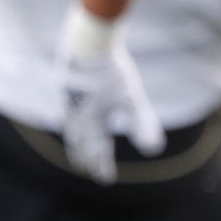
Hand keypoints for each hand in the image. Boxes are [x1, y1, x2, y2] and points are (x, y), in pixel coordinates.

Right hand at [57, 7, 164, 182]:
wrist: (86, 41)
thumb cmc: (110, 70)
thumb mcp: (132, 97)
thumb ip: (142, 123)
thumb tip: (155, 150)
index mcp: (90, 121)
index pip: (97, 150)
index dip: (102, 166)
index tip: (106, 180)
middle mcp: (75, 115)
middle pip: (79, 143)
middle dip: (85, 157)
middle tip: (87, 169)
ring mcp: (67, 100)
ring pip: (71, 129)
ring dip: (75, 142)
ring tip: (76, 148)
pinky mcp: (64, 85)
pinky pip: (67, 112)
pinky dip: (71, 123)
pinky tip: (74, 116)